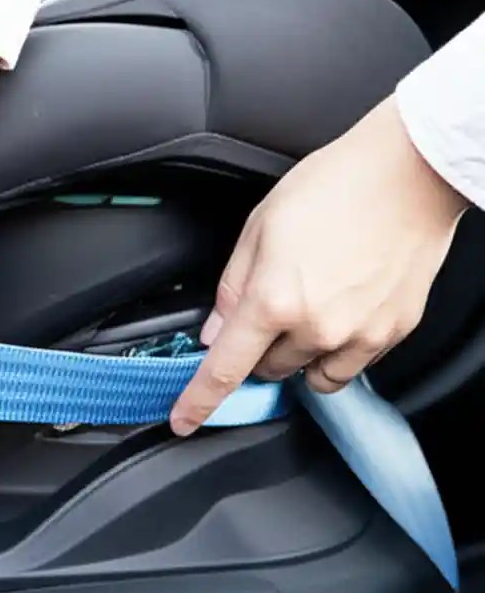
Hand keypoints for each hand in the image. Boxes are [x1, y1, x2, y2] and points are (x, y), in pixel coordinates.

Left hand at [170, 96, 469, 435]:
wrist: (410, 173)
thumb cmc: (336, 186)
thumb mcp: (260, 227)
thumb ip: (231, 287)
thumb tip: (213, 332)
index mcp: (273, 300)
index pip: (224, 369)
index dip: (198, 401)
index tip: (183, 420)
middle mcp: (316, 327)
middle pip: (267, 370)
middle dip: (259, 347)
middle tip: (272, 305)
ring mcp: (358, 335)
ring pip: (310, 375)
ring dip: (299, 353)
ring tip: (312, 304)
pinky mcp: (391, 333)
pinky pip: (350, 365)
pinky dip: (336, 350)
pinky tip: (341, 308)